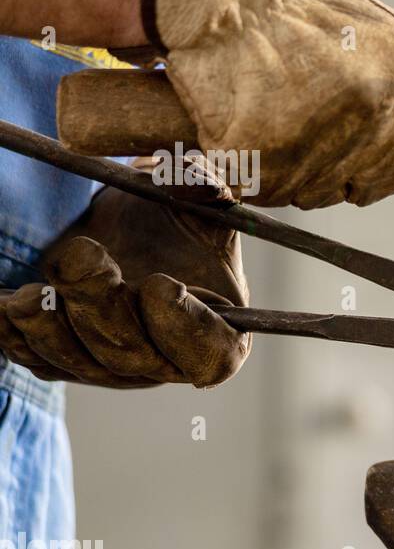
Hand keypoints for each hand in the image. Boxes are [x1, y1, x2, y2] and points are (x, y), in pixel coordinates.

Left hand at [0, 171, 248, 387]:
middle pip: (133, 357)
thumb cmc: (172, 215)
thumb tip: (198, 179)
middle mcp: (167, 362)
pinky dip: (15, 337)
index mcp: (218, 332)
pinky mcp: (68, 363)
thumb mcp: (198, 199)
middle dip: (100, 308)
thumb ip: (207, 189)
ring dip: (49, 330)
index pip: (210, 354)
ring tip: (28, 294)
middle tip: (81, 257)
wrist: (128, 222)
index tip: (161, 282)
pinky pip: (39, 361)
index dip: (184, 327)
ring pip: (80, 363)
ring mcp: (115, 369)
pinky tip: (2, 305)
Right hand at [141, 0, 393, 208]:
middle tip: (328, 127)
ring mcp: (325, 155)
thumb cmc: (306, 9)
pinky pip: (281, 192)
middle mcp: (379, 129)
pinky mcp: (269, 172)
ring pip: (329, 193)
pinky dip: (271, 173)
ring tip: (290, 121)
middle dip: (360, 165)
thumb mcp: (392, 31)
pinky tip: (264, 133)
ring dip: (313, 170)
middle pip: (382, 182)